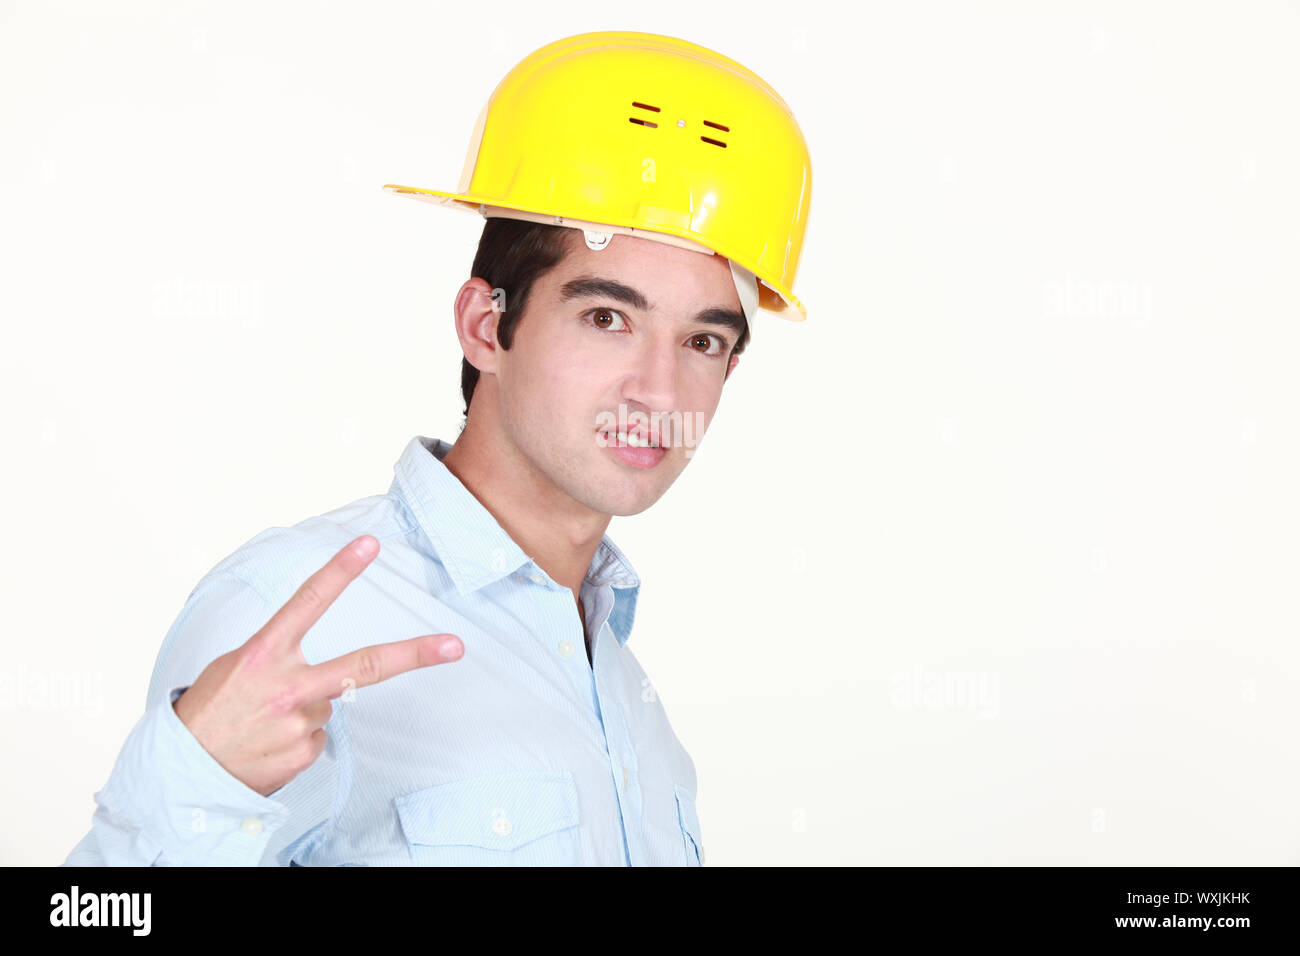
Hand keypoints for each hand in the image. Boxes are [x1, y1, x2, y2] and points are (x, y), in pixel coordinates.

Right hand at [172, 534, 462, 795]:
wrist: (181, 774)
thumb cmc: (208, 711)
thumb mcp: (234, 666)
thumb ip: (279, 658)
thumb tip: (319, 673)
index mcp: (264, 653)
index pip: (308, 602)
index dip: (340, 571)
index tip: (370, 544)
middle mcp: (288, 686)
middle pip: (365, 665)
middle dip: (416, 654)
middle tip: (455, 646)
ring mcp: (299, 723)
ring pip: (327, 705)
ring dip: (303, 711)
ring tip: (263, 724)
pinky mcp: (303, 754)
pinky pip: (316, 737)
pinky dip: (296, 739)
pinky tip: (267, 745)